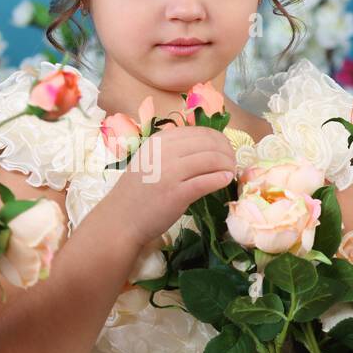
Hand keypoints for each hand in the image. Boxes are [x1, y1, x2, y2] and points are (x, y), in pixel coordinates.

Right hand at [106, 125, 236, 250]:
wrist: (120, 220)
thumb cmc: (137, 193)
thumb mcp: (150, 161)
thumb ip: (172, 151)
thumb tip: (206, 147)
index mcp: (159, 141)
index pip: (199, 132)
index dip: (218, 139)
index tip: (225, 150)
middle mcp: (165, 152)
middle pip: (209, 143)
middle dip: (227, 151)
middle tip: (232, 162)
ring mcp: (170, 173)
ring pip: (212, 159)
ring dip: (227, 165)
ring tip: (231, 171)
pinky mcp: (177, 193)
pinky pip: (207, 180)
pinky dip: (221, 179)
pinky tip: (226, 180)